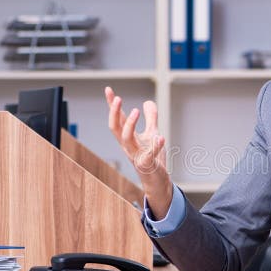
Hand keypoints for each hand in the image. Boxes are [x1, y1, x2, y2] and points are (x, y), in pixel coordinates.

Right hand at [105, 86, 172, 216]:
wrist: (157, 181)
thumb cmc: (152, 158)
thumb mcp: (152, 134)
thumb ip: (151, 118)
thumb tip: (147, 102)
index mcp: (128, 138)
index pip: (117, 119)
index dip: (113, 105)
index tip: (109, 89)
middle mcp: (128, 146)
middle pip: (115, 128)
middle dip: (115, 113)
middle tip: (119, 98)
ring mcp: (136, 156)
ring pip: (126, 140)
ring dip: (130, 125)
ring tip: (136, 111)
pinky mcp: (147, 166)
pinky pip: (148, 156)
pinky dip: (154, 147)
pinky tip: (161, 138)